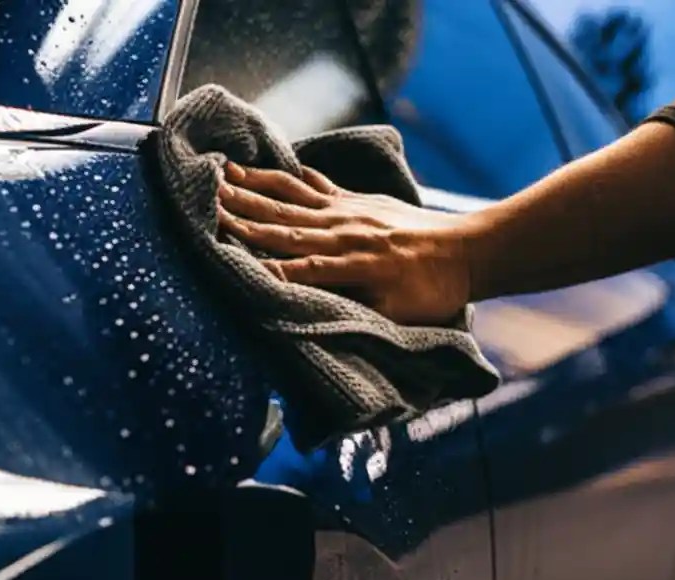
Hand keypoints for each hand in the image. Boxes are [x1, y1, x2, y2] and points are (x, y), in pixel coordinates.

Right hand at [216, 162, 477, 325]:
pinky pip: (319, 185)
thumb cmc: (432, 291)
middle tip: (207, 199)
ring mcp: (350, 212)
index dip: (259, 256)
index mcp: (350, 263)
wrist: (467, 251)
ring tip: (225, 174)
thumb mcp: (397, 315)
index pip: (293, 261)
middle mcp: (343, 232)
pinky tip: (275, 168)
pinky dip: (296, 176)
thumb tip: (315, 315)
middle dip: (242, 211)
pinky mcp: (359, 201)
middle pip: (282, 221)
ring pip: (294, 197)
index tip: (223, 247)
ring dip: (258, 186)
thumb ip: (355, 313)